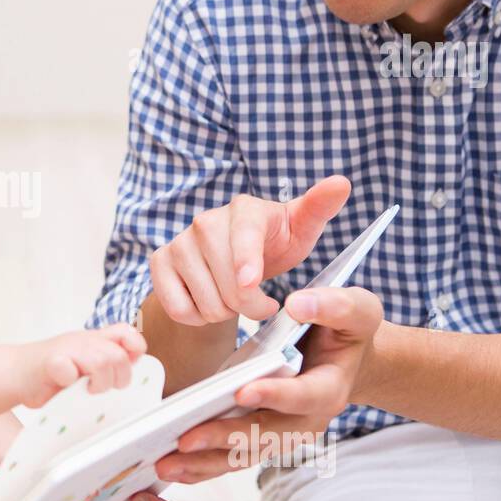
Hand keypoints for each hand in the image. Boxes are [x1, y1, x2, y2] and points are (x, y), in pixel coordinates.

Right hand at [15, 324, 146, 408]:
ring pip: (100, 361)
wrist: (14, 373)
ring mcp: (66, 348)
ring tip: (86, 390)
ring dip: (98, 382)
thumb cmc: (49, 376)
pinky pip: (69, 368)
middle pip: (117, 355)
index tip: (125, 369)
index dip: (135, 350)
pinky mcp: (50, 360)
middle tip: (103, 388)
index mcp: (93, 340)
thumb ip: (104, 365)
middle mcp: (82, 340)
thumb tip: (128, 377)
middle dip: (117, 378)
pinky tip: (65, 385)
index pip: (126, 333)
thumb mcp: (83, 365)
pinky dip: (70, 379)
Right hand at [150, 175, 351, 324]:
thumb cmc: (275, 243)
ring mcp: (179, 242)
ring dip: (224, 312)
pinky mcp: (160, 263)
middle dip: (248, 304)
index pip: (243, 234)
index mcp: (244, 209)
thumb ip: (320, 207)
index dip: (246, 260)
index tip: (251, 283)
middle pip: (225, 279)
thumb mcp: (302, 229)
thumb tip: (340, 183)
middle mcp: (205, 221)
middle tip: (263, 305)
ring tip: (236, 301)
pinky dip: (196, 317)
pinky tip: (210, 305)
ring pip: (202, 298)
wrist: (239, 256)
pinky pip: (176, 306)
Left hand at [156, 285, 383, 482]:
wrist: (346, 359)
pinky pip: (234, 456)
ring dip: (206, 461)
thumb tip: (298, 304)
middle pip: (265, 435)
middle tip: (186, 439)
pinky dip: (204, 464)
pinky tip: (173, 467)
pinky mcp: (262, 437)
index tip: (243, 392)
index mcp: (329, 388)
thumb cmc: (346, 330)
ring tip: (167, 464)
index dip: (275, 395)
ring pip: (245, 453)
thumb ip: (333, 305)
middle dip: (225, 437)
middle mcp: (306, 420)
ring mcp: (283, 433)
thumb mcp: (355, 310)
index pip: (303, 396)